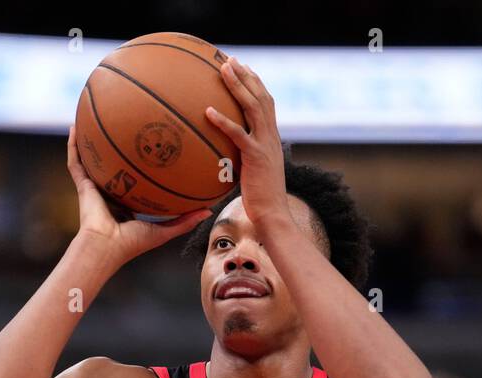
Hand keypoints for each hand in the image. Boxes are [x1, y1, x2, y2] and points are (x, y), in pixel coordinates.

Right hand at [65, 125, 209, 267]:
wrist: (106, 247)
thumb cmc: (132, 243)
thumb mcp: (163, 230)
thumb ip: (185, 220)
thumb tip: (208, 210)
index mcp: (126, 204)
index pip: (133, 182)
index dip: (141, 168)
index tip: (153, 150)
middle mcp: (110, 194)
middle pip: (113, 166)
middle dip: (118, 149)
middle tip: (127, 128)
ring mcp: (94, 188)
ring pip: (92, 160)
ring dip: (92, 142)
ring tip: (94, 119)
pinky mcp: (83, 185)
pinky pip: (75, 161)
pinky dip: (73, 145)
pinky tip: (74, 127)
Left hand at [204, 57, 289, 234]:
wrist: (274, 215)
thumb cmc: (261, 200)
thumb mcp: (254, 173)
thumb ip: (244, 159)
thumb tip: (225, 156)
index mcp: (271, 139)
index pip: (266, 103)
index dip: (255, 84)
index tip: (242, 68)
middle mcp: (271, 137)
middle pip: (261, 96)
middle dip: (246, 75)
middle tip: (230, 59)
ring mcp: (265, 145)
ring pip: (253, 107)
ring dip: (237, 85)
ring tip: (222, 69)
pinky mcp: (256, 157)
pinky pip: (238, 134)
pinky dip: (223, 121)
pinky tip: (208, 112)